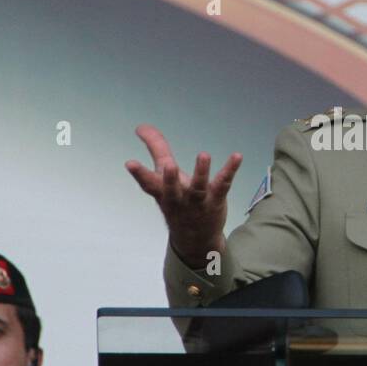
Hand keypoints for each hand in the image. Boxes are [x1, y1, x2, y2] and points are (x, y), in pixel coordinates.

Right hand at [126, 125, 241, 267]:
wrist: (195, 239)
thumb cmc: (176, 200)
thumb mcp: (163, 176)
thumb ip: (156, 149)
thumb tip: (141, 126)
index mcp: (162, 192)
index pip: (148, 183)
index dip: (139, 174)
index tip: (130, 163)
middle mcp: (178, 198)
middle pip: (171, 190)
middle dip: (169, 179)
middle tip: (168, 166)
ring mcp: (197, 201)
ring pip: (198, 188)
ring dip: (201, 173)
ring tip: (203, 155)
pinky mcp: (215, 199)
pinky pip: (223, 184)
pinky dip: (230, 170)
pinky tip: (236, 156)